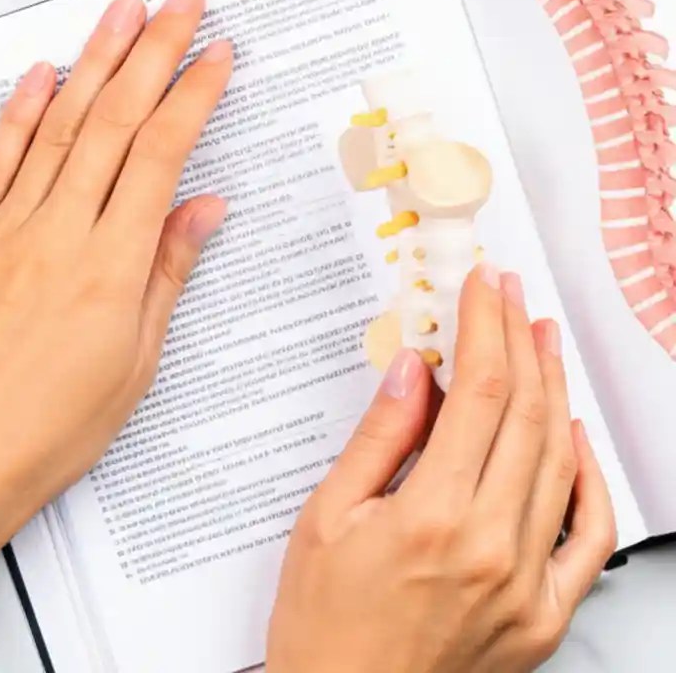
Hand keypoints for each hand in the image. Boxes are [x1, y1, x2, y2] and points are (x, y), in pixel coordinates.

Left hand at [0, 0, 232, 546]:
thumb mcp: (133, 364)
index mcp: (107, 267)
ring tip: (122, 14)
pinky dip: (17, 113)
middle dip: (153, 52)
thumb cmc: (46, 432)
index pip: (160, 155)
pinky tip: (39, 75)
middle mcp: (53, 234)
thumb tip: (202, 208)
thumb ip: (166, 273)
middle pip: (111, 121)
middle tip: (181, 2)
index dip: (193, 96)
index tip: (218, 54)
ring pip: (54, 126)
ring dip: (92, 62)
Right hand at [266, 267, 617, 671]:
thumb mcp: (325, 520)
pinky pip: (588, 535)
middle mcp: (491, 547)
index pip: (477, 395)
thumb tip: (411, 372)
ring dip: (554, 393)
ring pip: (560, 463)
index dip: (483, 329)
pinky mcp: (543, 615)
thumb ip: (377, 441)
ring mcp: (527, 584)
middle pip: (525, 416)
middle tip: (511, 299)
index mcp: (432, 518)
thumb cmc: (323, 626)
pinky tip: (576, 441)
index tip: (481, 289)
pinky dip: (590, 479)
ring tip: (542, 345)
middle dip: (520, 343)